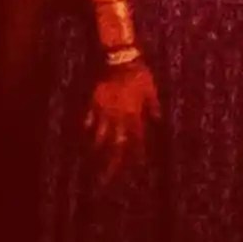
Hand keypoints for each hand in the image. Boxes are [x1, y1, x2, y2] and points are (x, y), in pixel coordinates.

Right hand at [84, 58, 160, 183]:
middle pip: (115, 145)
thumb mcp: (150, 91)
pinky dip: (86, 129)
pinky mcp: (93, 103)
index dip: (136, 156)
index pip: (135, 141)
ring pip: (99, 136)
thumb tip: (159, 122)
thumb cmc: (139, 74)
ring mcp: (103, 111)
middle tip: (106, 182)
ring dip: (97, 152)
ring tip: (92, 167)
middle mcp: (117, 117)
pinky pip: (88, 119)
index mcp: (133, 115)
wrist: (119, 60)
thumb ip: (153, 107)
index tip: (136, 170)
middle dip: (112, 164)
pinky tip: (83, 139)